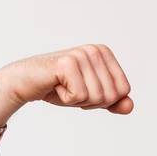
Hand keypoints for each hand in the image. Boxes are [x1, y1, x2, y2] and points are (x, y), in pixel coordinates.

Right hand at [0, 45, 134, 125]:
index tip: (84, 89)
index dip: (104, 100)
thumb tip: (130, 105)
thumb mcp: (91, 97)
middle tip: (71, 89)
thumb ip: (113, 101)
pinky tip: (55, 86)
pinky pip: (80, 96)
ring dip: (78, 101)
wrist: (26, 83)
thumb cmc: (59, 87)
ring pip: (97, 97)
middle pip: (111, 95)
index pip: (123, 91)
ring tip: (63, 87)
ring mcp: (81, 54)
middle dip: (91, 102)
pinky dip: (66, 99)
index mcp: (104, 53)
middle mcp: (95, 50)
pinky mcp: (67, 63)